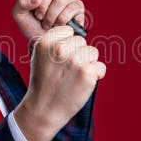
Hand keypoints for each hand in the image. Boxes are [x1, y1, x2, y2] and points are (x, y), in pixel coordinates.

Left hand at [12, 0, 85, 42]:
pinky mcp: (78, 7)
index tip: (32, 1)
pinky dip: (61, 20)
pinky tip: (58, 25)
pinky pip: (70, 9)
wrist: (45, 43)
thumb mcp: (19, 15)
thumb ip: (21, 3)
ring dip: (50, 16)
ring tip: (47, 24)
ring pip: (60, 0)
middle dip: (43, 5)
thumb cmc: (32, 27)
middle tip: (39, 16)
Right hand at [13, 26, 105, 140]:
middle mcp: (60, 49)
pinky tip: (82, 84)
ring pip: (93, 52)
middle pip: (82, 41)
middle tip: (66, 72)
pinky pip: (100, 67)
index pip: (68, 31)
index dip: (67, 45)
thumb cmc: (44, 82)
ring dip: (87, 64)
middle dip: (78, 54)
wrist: (44, 109)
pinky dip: (95, 76)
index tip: (60, 59)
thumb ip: (55, 42)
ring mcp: (75, 60)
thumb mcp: (40, 56)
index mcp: (46, 42)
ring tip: (73, 77)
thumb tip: (76, 34)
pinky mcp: (87, 73)